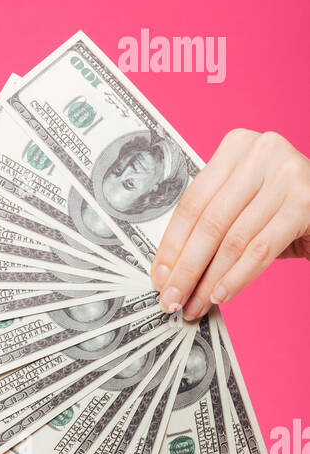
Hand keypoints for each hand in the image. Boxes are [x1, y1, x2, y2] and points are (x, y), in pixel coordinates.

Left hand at [149, 129, 309, 319]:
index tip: (158, 278)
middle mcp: (261, 152)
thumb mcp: (243, 204)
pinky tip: (221, 296)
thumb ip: (211, 223)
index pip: (192, 202)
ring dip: (209, 280)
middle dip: (186, 269)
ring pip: (233, 240)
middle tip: (171, 300)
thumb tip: (171, 271)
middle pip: (209, 222)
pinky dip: (237, 278)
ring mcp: (285, 174)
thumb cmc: (281, 209)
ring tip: (195, 306)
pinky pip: (260, 249)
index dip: (171, 245)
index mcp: (236, 147)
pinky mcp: (303, 203)